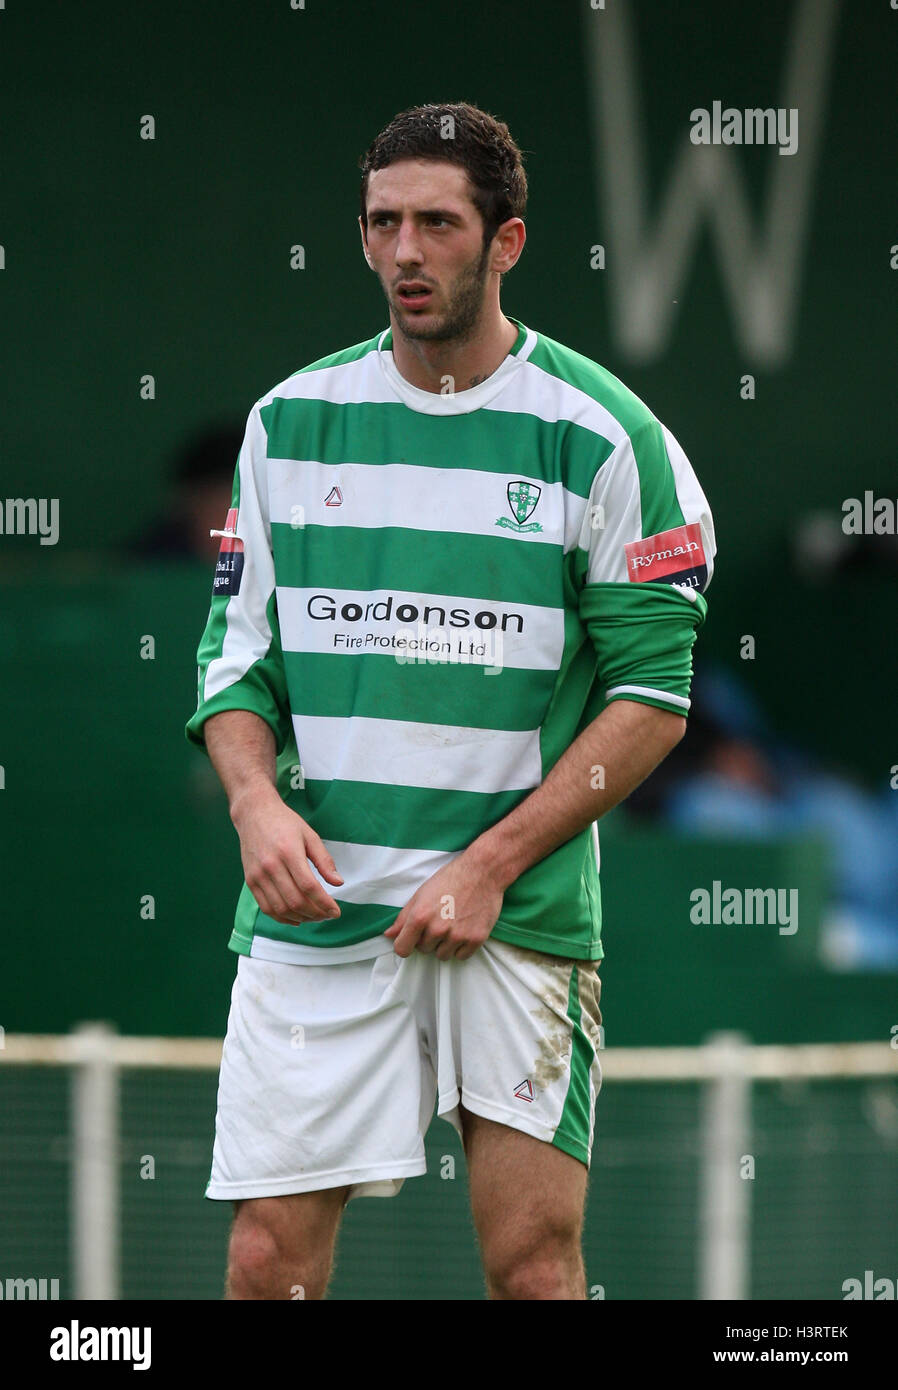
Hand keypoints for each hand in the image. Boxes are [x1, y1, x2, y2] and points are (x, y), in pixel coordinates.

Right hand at [232, 786, 342, 925]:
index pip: (309, 887)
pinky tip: (296, 918)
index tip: (336, 912)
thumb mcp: (310, 835)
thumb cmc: (285, 823)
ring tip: (314, 917)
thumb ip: (324, 860)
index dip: (324, 904)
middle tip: (327, 915)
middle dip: (315, 914)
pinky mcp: (250, 881)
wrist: (254, 813)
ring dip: (301, 918)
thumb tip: (338, 883)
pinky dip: (282, 918)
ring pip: (280, 908)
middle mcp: (271, 866)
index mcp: (289, 852)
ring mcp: (258, 875)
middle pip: (295, 901)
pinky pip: (266, 908)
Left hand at [384, 852, 504, 960]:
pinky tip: (464, 929)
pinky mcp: (475, 939)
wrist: (482, 872)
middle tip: (439, 920)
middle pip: (423, 950)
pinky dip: (461, 947)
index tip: (411, 940)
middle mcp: (437, 929)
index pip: (402, 949)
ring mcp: (457, 935)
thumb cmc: (450, 879)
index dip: (405, 945)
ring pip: (443, 955)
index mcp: (420, 916)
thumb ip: (403, 917)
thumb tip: (388, 935)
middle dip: (428, 939)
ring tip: (452, 925)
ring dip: (445, 945)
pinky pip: (461, 956)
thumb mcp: (421, 893)